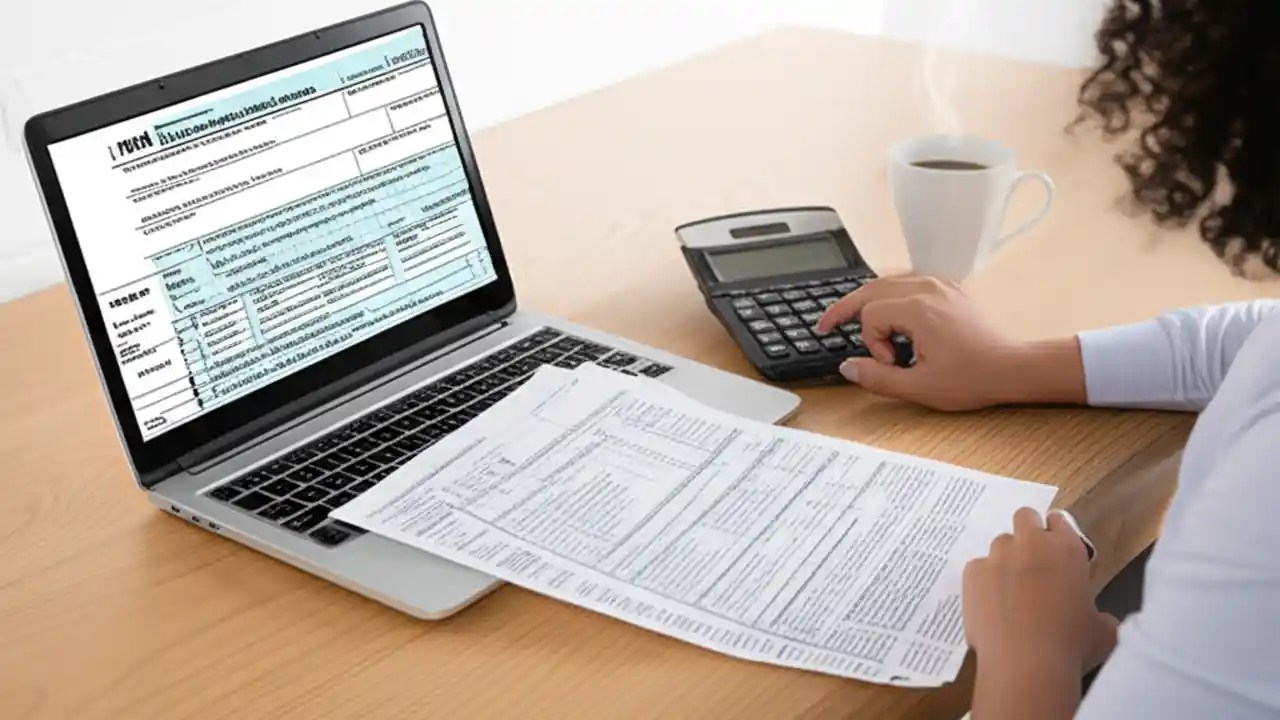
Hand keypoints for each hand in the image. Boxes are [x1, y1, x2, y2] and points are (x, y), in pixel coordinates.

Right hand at [814, 276, 1085, 410]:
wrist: (1013, 367)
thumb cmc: (973, 377)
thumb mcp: (919, 387)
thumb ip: (877, 378)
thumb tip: (847, 367)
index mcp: (918, 309)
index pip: (871, 315)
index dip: (871, 343)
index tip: (891, 364)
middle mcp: (927, 288)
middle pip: (871, 288)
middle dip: (847, 309)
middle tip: (826, 325)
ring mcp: (939, 284)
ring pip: (887, 282)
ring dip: (868, 301)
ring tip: (853, 319)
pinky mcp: (948, 289)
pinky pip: (907, 282)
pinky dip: (890, 295)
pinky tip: (888, 313)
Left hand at [963, 508, 1117, 675]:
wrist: (1025, 665)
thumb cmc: (1072, 647)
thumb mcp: (1102, 631)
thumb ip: (1100, 614)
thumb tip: (1100, 620)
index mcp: (1067, 549)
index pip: (1060, 521)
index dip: (1057, 534)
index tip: (1056, 550)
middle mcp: (1031, 544)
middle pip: (1025, 517)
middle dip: (1028, 532)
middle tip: (1032, 561)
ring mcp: (998, 556)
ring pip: (1000, 544)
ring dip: (1006, 559)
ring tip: (1011, 590)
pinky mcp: (972, 572)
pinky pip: (978, 568)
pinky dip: (984, 581)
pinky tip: (990, 604)